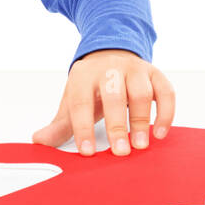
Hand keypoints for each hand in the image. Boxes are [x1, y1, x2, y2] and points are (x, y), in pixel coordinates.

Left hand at [32, 49, 174, 156]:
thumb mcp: (72, 100)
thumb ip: (59, 124)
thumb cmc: (91, 84)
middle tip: (120, 151)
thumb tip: (39, 141)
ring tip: (140, 145)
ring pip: (141, 92)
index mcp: (84, 76)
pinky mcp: (155, 74)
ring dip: (142, 120)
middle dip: (117, 125)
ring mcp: (135, 69)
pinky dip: (166, 113)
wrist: (110, 53)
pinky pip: (166, 92)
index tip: (87, 152)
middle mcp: (110, 69)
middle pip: (114, 95)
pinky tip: (160, 133)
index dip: (83, 128)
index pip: (81, 102)